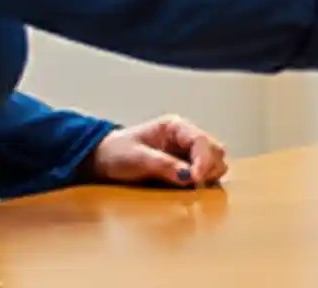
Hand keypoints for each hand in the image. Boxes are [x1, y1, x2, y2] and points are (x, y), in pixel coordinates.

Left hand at [84, 114, 227, 187]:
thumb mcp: (135, 158)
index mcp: (176, 127)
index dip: (203, 160)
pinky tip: (190, 190)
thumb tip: (189, 177)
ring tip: (192, 188)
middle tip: (195, 185)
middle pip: (215, 150)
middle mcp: (187, 137)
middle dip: (209, 168)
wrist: (102, 159)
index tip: (195, 179)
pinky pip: (205, 174)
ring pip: (215, 162)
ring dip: (209, 176)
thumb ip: (162, 165)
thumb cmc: (116, 153)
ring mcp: (188, 153)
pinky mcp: (187, 167)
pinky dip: (204, 182)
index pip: (201, 140)